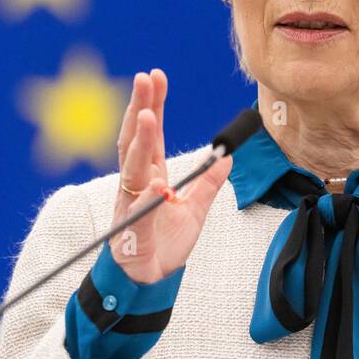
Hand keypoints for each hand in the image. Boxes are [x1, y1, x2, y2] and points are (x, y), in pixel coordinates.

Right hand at [109, 69, 231, 284]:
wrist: (147, 282)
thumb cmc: (163, 244)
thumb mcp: (195, 209)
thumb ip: (207, 182)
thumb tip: (227, 156)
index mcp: (151, 176)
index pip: (152, 133)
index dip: (154, 104)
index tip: (155, 76)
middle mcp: (136, 185)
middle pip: (136, 140)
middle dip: (140, 108)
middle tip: (144, 79)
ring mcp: (132, 205)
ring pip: (134, 168)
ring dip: (142, 142)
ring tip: (150, 116)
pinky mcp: (133, 231)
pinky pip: (140, 211)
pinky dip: (148, 196)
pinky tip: (157, 182)